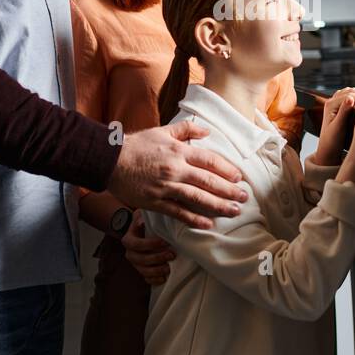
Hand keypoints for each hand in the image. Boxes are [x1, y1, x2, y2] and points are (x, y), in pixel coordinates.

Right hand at [107, 121, 248, 229]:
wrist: (109, 160)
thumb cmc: (136, 145)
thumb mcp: (162, 131)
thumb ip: (186, 130)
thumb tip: (206, 131)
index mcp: (178, 151)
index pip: (210, 160)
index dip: (227, 169)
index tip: (239, 177)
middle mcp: (175, 169)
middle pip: (208, 181)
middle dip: (229, 190)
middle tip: (244, 197)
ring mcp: (166, 187)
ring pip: (197, 198)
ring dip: (218, 206)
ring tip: (233, 212)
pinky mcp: (155, 201)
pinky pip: (178, 212)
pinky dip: (194, 219)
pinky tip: (208, 225)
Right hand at [123, 209, 173, 284]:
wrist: (141, 233)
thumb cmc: (144, 223)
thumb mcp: (141, 216)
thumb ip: (142, 217)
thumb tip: (142, 221)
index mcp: (128, 240)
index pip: (137, 244)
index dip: (151, 244)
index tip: (165, 242)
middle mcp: (130, 254)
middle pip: (141, 259)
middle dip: (157, 258)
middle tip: (172, 255)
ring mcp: (135, 264)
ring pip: (143, 271)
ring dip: (156, 271)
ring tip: (169, 268)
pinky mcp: (142, 271)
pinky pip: (146, 279)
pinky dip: (154, 280)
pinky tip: (163, 278)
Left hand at [313, 87, 354, 164]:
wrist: (327, 149)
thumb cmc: (332, 141)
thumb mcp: (339, 126)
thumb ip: (344, 111)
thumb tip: (350, 98)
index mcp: (330, 105)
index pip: (350, 95)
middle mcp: (331, 102)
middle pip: (350, 92)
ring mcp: (334, 104)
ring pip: (350, 93)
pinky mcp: (337, 108)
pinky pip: (349, 98)